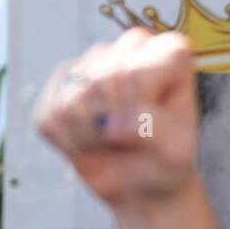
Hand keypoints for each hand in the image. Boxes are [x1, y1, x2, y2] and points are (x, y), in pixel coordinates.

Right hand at [34, 27, 200, 207]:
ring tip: (114, 141)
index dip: (139, 113)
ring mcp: (92, 62)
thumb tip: (111, 123)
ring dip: (94, 138)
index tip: (156, 130)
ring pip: (73, 101)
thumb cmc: (168, 160)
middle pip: (100, 83)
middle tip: (133, 139)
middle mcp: (130, 48)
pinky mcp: (61, 84)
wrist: (146, 180)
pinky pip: (51, 119)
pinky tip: (93, 142)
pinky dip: (72, 144)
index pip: (137, 74)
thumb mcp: (177, 151)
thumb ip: (155, 129)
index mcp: (169, 53)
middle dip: (115, 126)